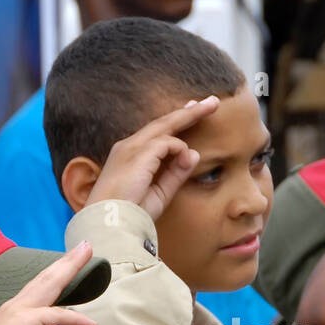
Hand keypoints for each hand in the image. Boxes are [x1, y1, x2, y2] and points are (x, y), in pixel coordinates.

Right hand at [0, 242, 98, 324]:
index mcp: (16, 315)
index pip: (41, 290)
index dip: (58, 278)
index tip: (73, 268)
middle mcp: (16, 307)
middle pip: (47, 279)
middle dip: (66, 262)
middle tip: (85, 246)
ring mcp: (18, 312)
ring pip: (49, 284)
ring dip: (69, 267)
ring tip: (86, 251)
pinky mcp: (23, 321)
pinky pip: (55, 316)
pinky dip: (74, 318)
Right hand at [87, 97, 220, 221]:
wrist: (112, 223)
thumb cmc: (132, 212)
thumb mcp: (160, 193)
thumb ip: (176, 174)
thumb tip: (194, 154)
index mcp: (131, 156)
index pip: (157, 133)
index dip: (176, 121)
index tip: (191, 110)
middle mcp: (129, 146)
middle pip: (163, 122)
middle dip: (188, 111)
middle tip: (211, 100)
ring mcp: (132, 148)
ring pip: (166, 125)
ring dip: (190, 115)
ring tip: (212, 106)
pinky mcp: (138, 153)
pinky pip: (167, 143)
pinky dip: (180, 150)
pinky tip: (186, 159)